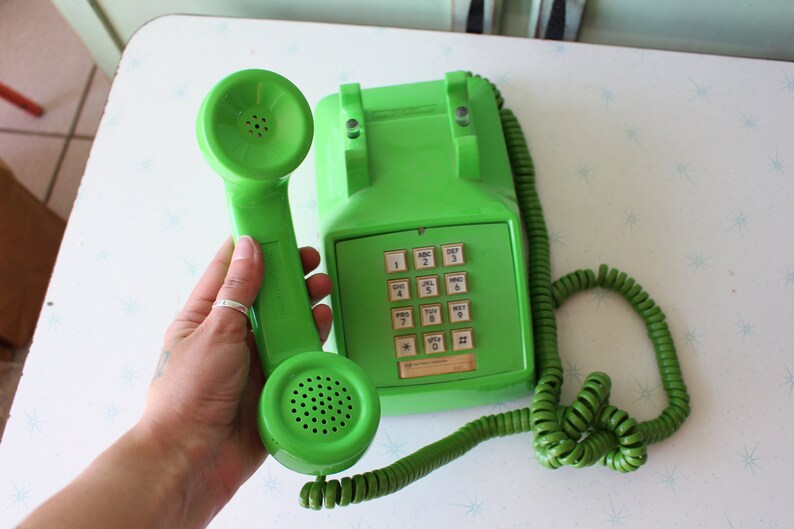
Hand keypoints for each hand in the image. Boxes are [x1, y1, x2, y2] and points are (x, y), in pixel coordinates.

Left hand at [143, 236, 331, 507]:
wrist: (193, 459)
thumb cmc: (189, 393)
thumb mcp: (215, 332)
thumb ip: (238, 291)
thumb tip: (248, 246)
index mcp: (203, 317)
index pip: (228, 271)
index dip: (253, 248)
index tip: (277, 230)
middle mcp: (229, 336)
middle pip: (263, 297)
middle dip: (288, 277)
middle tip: (311, 262)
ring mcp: (252, 360)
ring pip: (284, 324)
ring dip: (304, 305)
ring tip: (322, 290)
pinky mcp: (272, 384)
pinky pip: (296, 355)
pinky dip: (312, 339)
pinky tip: (323, 324)